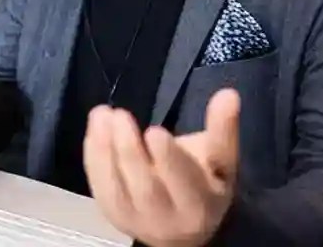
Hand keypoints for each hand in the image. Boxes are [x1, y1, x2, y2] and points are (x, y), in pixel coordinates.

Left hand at [83, 88, 240, 246]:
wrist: (181, 228)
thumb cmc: (203, 184)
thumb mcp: (221, 161)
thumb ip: (223, 128)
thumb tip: (228, 94)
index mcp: (200, 205)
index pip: (185, 184)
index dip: (169, 159)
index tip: (155, 130)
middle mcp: (167, 219)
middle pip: (146, 189)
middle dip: (130, 151)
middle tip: (120, 115)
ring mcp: (136, 220)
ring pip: (116, 190)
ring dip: (105, 151)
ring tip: (103, 115)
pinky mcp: (113, 215)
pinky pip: (99, 187)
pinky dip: (94, 158)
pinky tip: (95, 129)